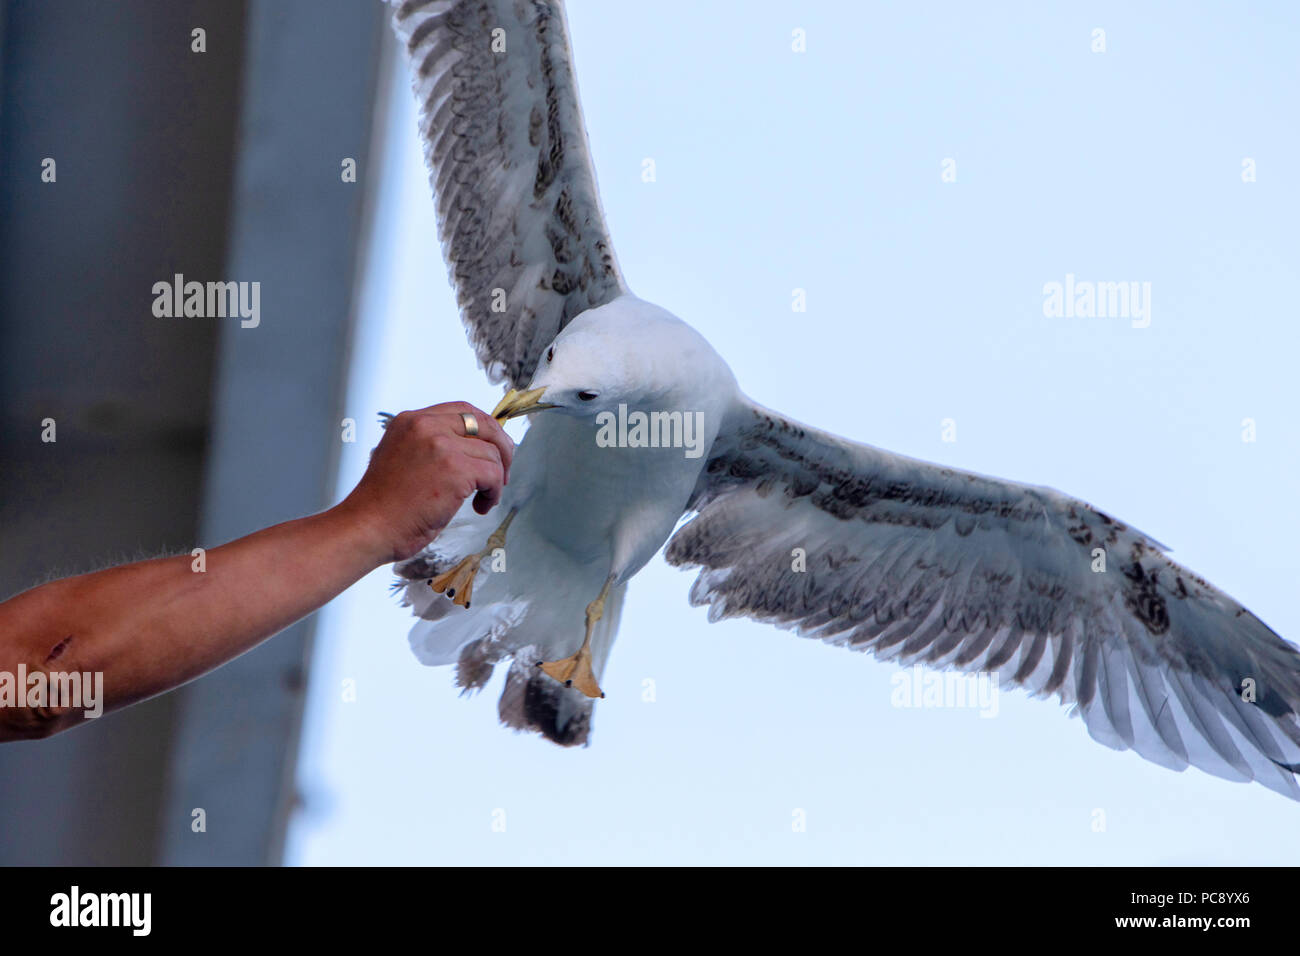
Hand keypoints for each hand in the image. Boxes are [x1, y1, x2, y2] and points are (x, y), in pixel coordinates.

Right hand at [337, 402, 514, 562]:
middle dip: (502, 448)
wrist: (368, 528)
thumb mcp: (402, 458)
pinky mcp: (455, 469)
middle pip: (485, 424)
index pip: (463, 410)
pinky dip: (494, 493)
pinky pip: (493, 475)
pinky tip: (480, 506)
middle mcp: (425, 426)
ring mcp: (440, 445)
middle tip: (502, 473)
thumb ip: (431, 446)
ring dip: (495, 480)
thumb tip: (471, 448)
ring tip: (482, 499)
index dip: (485, 429)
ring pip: (492, 454)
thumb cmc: (384, 506)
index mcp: (410, 421)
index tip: (492, 449)